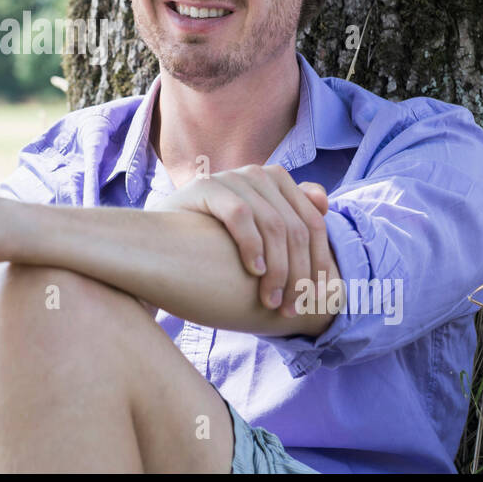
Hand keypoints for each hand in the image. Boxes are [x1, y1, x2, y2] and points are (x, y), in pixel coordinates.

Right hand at [148, 164, 336, 316]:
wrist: (157, 239)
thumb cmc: (214, 240)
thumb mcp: (257, 232)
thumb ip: (290, 216)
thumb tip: (324, 201)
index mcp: (278, 182)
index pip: (313, 224)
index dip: (319, 263)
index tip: (316, 299)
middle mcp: (259, 173)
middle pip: (296, 228)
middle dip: (298, 273)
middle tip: (289, 307)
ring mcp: (232, 177)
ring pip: (274, 226)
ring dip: (277, 269)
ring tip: (271, 299)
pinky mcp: (206, 186)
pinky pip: (241, 216)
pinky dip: (252, 246)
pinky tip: (253, 272)